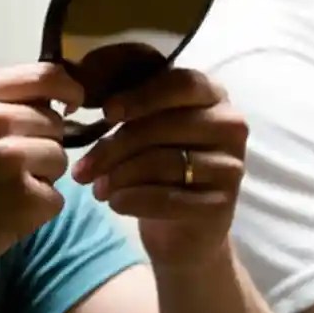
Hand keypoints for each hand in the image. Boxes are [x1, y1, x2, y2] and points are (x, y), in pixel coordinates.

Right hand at [0, 63, 84, 292]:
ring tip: (1, 192)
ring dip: (42, 177)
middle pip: (54, 121)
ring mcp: (10, 158)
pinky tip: (4, 215)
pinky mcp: (25, 198)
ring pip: (59, 157)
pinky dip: (37, 210)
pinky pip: (55, 197)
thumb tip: (45, 92)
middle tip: (6, 169)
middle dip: (41, 144)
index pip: (45, 75)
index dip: (68, 89)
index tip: (73, 104)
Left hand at [71, 68, 247, 270]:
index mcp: (213, 96)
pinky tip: (115, 202)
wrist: (184, 228)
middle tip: (83, 168)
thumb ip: (129, 108)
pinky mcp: (222, 204)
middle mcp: (230, 126)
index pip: (181, 83)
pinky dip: (133, 200)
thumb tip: (88, 100)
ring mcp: (231, 166)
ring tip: (96, 188)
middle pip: (165, 126)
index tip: (107, 112)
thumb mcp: (148, 130)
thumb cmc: (161, 167)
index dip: (141, 96)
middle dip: (116, 147)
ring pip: (164, 162)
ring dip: (119, 176)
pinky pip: (168, 198)